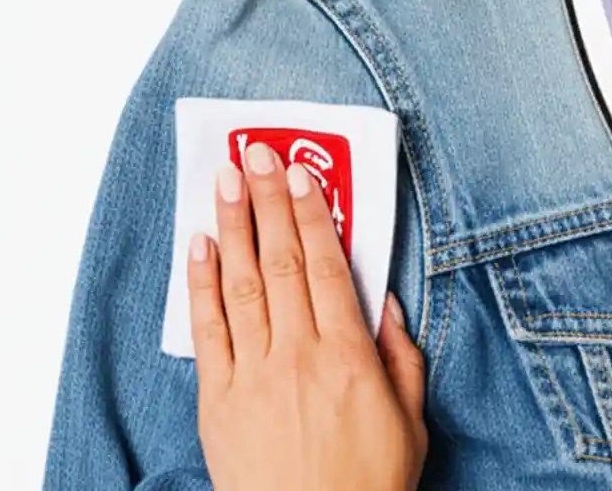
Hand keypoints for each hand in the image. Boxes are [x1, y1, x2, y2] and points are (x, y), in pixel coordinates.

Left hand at [186, 142, 426, 490]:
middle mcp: (299, 356)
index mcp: (349, 358)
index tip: (300, 173)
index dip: (312, 214)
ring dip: (232, 225)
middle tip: (253, 153)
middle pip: (280, 261)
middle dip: (266, 200)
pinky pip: (208, 329)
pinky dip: (200, 284)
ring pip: (241, 283)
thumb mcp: (412, 425)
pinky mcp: (218, 400)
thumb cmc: (367, 488)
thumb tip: (384, 301)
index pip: (325, 267)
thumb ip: (402, 358)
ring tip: (222, 180)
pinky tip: (199, 245)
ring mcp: (254, 376)